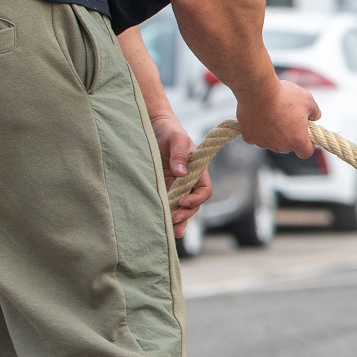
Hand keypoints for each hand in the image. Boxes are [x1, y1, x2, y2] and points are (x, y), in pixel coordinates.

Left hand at [151, 113, 211, 230]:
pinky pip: (166, 202)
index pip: (204, 190)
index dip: (196, 199)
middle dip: (186, 213)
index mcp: (197, 170)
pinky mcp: (161, 186)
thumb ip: (179, 154)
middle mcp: (188, 180)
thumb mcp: (176, 138)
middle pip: (193, 203)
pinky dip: (166, 213)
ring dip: (178, 219)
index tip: (184, 201)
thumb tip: (181, 173)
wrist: (153, 125)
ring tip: (171, 231)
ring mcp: (174, 185)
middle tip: (174, 220)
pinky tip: (163, 224)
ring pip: (180, 207)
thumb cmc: (169, 129)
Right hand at [236, 78, 320, 156]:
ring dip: (272, 132)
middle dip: (289, 136)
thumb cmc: (285, 96)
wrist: (259, 91)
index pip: (306, 152)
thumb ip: (315, 112)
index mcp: (297, 140)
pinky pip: (255, 137)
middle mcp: (280, 146)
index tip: (305, 135)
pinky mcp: (248, 137)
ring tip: (272, 113)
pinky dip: (256, 129)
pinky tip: (258, 116)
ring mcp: (263, 143)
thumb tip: (315, 116)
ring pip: (270, 141)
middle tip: (287, 119)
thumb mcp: (308, 100)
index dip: (307, 145)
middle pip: (287, 146)